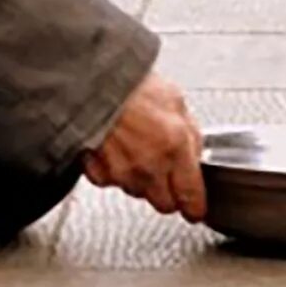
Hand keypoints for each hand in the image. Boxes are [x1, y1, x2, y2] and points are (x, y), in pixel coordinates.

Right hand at [85, 71, 206, 221]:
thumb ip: (190, 133)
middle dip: (168, 193)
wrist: (90, 78)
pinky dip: (112, 172)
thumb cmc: (130, 83)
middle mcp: (150, 166)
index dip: (195, 206)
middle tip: (166, 175)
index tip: (195, 208)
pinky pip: (110, 182)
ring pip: (137, 193)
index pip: (192, 198)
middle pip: (164, 204)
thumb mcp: (175, 99)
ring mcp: (122, 172)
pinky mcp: (98, 172)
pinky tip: (113, 151)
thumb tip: (195, 152)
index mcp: (175, 147)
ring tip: (136, 151)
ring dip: (140, 180)